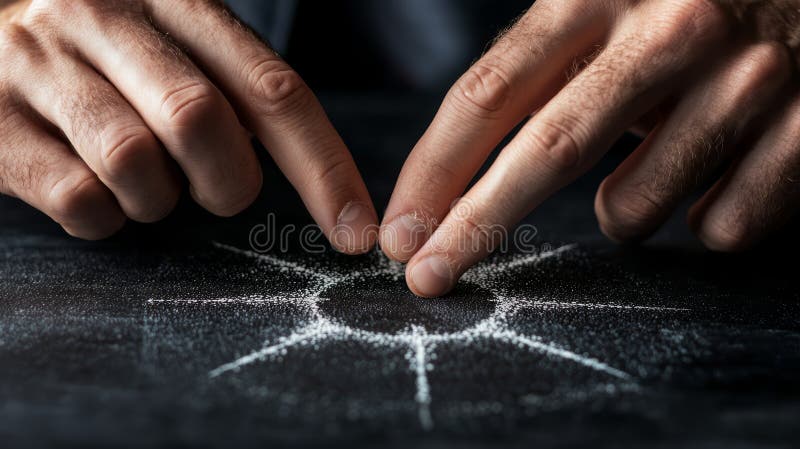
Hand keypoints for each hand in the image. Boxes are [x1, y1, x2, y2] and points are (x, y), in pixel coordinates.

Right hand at [0, 0, 376, 252]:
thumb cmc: (114, 60)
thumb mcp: (181, 51)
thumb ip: (239, 95)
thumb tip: (317, 183)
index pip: (272, 88)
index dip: (324, 168)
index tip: (355, 232)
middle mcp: (102, 16)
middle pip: (200, 120)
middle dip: (226, 183)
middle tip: (217, 190)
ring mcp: (38, 64)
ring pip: (131, 161)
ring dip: (158, 200)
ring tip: (145, 183)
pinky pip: (77, 200)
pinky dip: (106, 219)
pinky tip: (99, 193)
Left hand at [381, 0, 799, 295]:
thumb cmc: (682, 4)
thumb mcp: (603, 6)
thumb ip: (537, 69)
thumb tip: (451, 180)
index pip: (488, 94)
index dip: (433, 173)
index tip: (402, 232)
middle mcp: (669, 31)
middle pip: (545, 153)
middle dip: (474, 228)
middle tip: (429, 277)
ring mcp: (743, 81)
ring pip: (632, 209)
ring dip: (621, 210)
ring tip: (655, 158)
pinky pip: (719, 228)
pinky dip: (702, 216)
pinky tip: (716, 169)